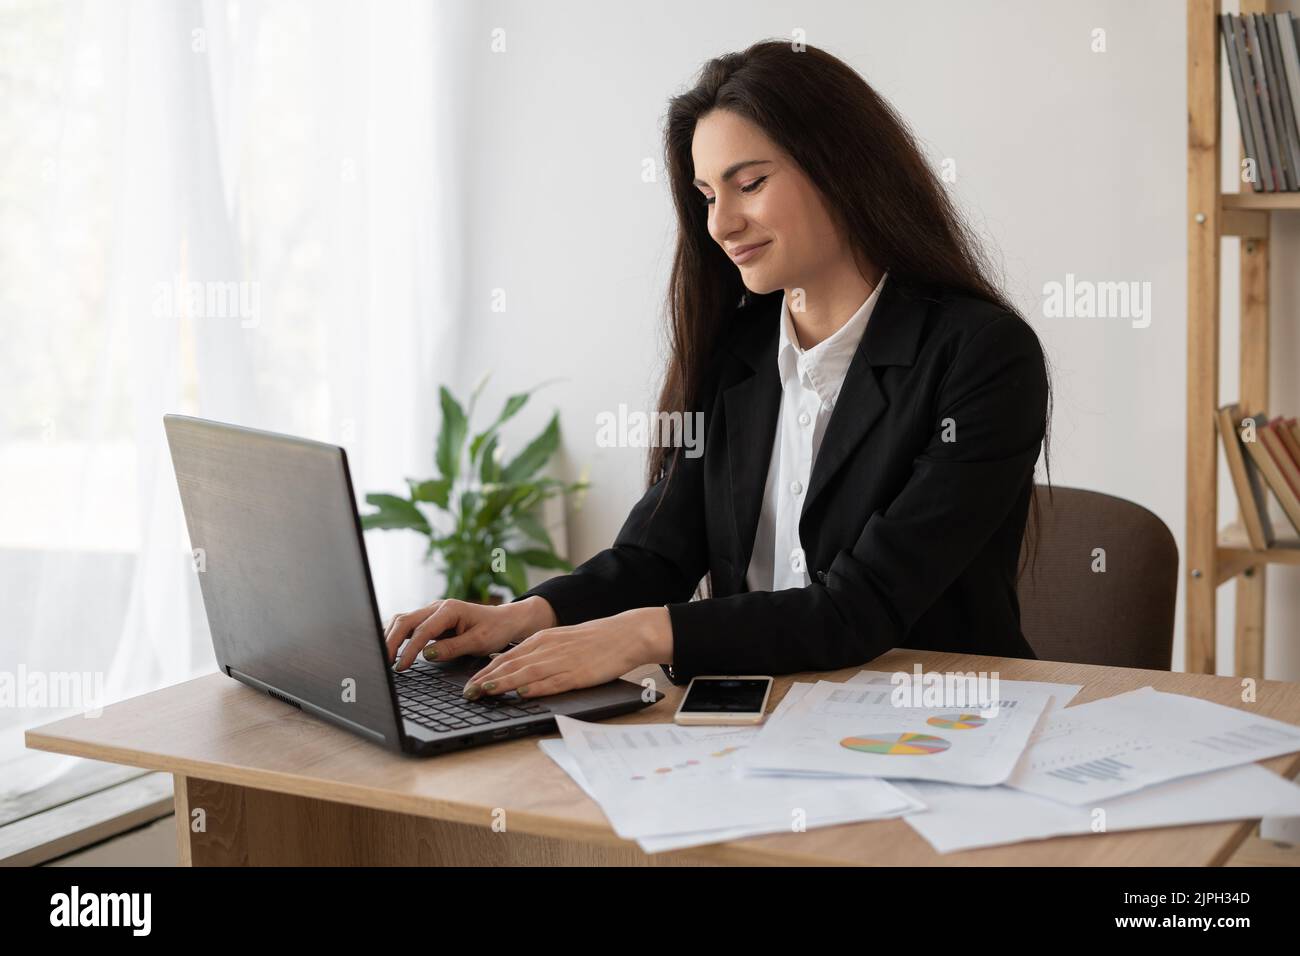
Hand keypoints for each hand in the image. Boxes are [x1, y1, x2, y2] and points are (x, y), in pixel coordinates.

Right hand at [383, 595, 556, 670]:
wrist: (505, 620)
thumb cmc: (495, 630)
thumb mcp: (478, 642)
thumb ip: (453, 648)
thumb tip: (427, 655)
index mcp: (450, 610)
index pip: (422, 631)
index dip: (409, 650)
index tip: (401, 667)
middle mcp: (437, 607)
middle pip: (405, 621)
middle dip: (391, 642)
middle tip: (383, 663)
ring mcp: (432, 611)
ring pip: (403, 620)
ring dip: (390, 637)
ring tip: (383, 658)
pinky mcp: (430, 619)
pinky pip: (408, 624)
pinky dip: (396, 635)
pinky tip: (389, 648)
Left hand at [462, 606, 673, 699]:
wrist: (624, 634)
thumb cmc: (592, 640)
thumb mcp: (558, 640)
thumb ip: (535, 652)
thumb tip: (508, 665)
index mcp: (541, 640)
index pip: (506, 657)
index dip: (485, 672)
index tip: (468, 684)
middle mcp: (547, 649)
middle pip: (510, 665)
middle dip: (486, 680)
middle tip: (466, 693)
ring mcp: (562, 661)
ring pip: (526, 673)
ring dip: (503, 684)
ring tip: (484, 693)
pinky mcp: (578, 674)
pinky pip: (553, 682)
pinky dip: (535, 688)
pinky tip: (522, 693)